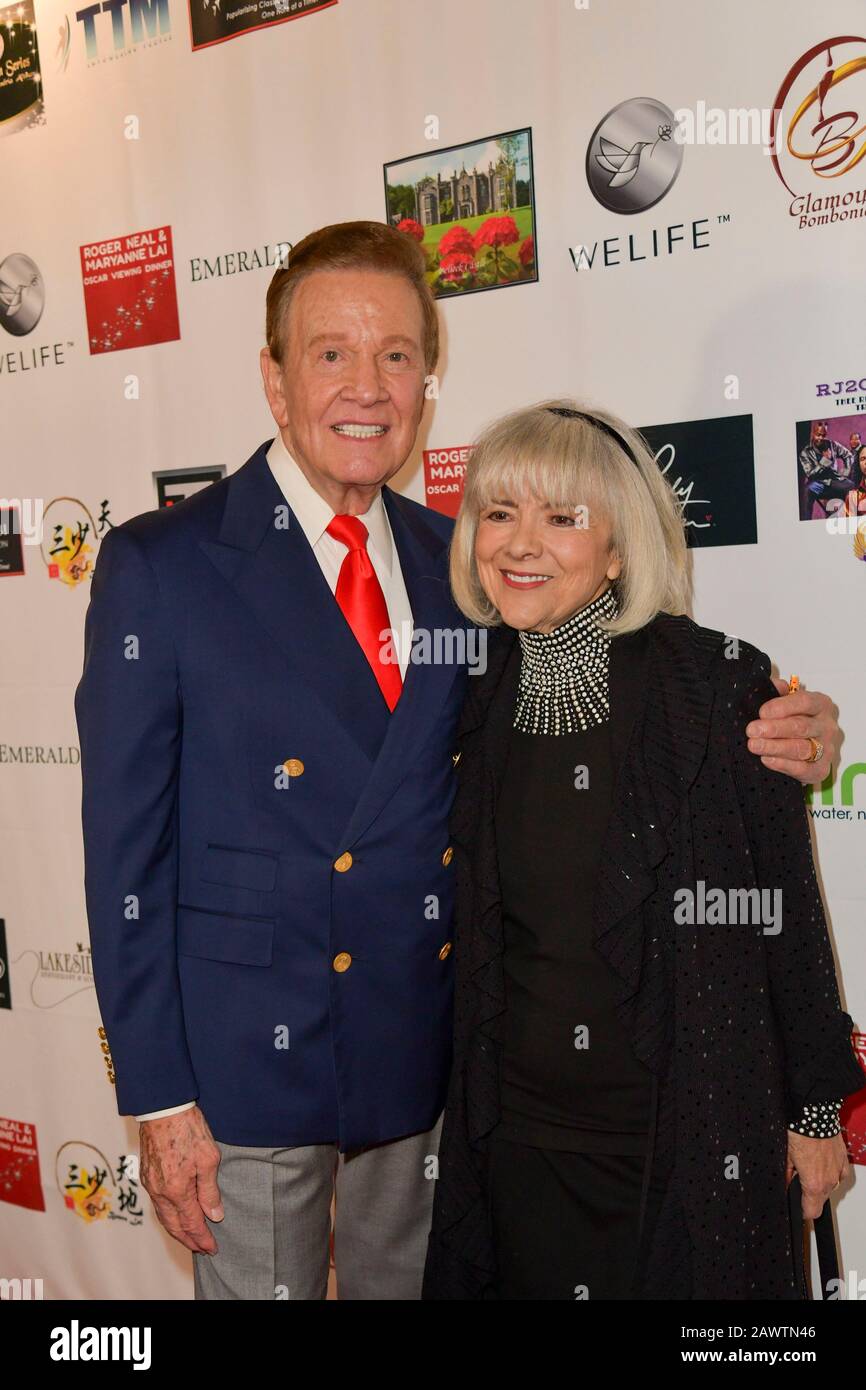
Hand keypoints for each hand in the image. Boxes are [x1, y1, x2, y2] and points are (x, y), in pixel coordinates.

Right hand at [140, 1105, 222, 1254]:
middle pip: (174, 1226)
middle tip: (202, 1249)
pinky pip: (157, 1204)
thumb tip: (214, 1215)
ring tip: (190, 1237)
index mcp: (177, 1190)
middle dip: (188, 1240)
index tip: (212, 1248)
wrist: (163, 1108)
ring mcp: (150, 1184)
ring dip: (177, 1230)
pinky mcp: (146, 1174)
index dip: (202, 1238)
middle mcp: (160, 1192)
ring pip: (163, 1216)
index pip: (192, 1223)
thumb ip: (210, 1190)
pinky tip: (176, 1214)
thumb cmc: (188, 1129)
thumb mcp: (209, 1158)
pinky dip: (168, 1215)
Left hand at [746, 679, 838, 784]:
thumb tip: (776, 684)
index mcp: (821, 704)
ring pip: (800, 748)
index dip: (782, 707)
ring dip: (774, 747)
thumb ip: (780, 692)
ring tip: (754, 745)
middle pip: (801, 727)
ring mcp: (826, 749)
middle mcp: (827, 726)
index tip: (762, 712)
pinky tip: (767, 759)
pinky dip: (783, 764)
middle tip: (752, 730)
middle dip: (774, 729)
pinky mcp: (820, 769)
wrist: (802, 750)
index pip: (804, 702)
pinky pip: (802, 768)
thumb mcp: (787, 702)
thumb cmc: (793, 720)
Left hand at [786, 1129, 849, 1219]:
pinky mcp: (844, 1161)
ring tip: (809, 1165)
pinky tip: (821, 1162)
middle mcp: (829, 1181)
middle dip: (810, 1193)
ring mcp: (838, 1171)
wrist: (814, 1116)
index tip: (799, 1206)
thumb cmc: (800, 1134)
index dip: (803, 1211)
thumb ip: (787, 1175)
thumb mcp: (786, 1156)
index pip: (812, 1212)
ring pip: (830, 1187)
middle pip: (820, 1200)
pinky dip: (831, 1172)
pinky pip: (839, 1175)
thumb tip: (786, 1183)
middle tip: (799, 1177)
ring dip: (820, 1182)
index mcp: (814, 1184)